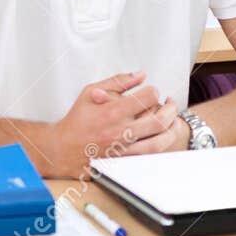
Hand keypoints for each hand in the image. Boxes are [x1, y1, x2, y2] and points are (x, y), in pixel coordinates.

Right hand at [43, 70, 182, 177]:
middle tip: (169, 103)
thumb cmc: (77, 120)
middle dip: (171, 108)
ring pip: (160, 141)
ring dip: (172, 128)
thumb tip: (140, 75)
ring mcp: (125, 148)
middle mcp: (121, 131)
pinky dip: (162, 143)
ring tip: (173, 119)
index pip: (148, 97)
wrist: (62, 148)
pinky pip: (151, 154)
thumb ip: (117, 81)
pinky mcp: (126, 160)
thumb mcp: (91, 92)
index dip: (154, 91)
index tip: (152, 92)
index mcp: (113, 111)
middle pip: (160, 119)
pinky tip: (163, 135)